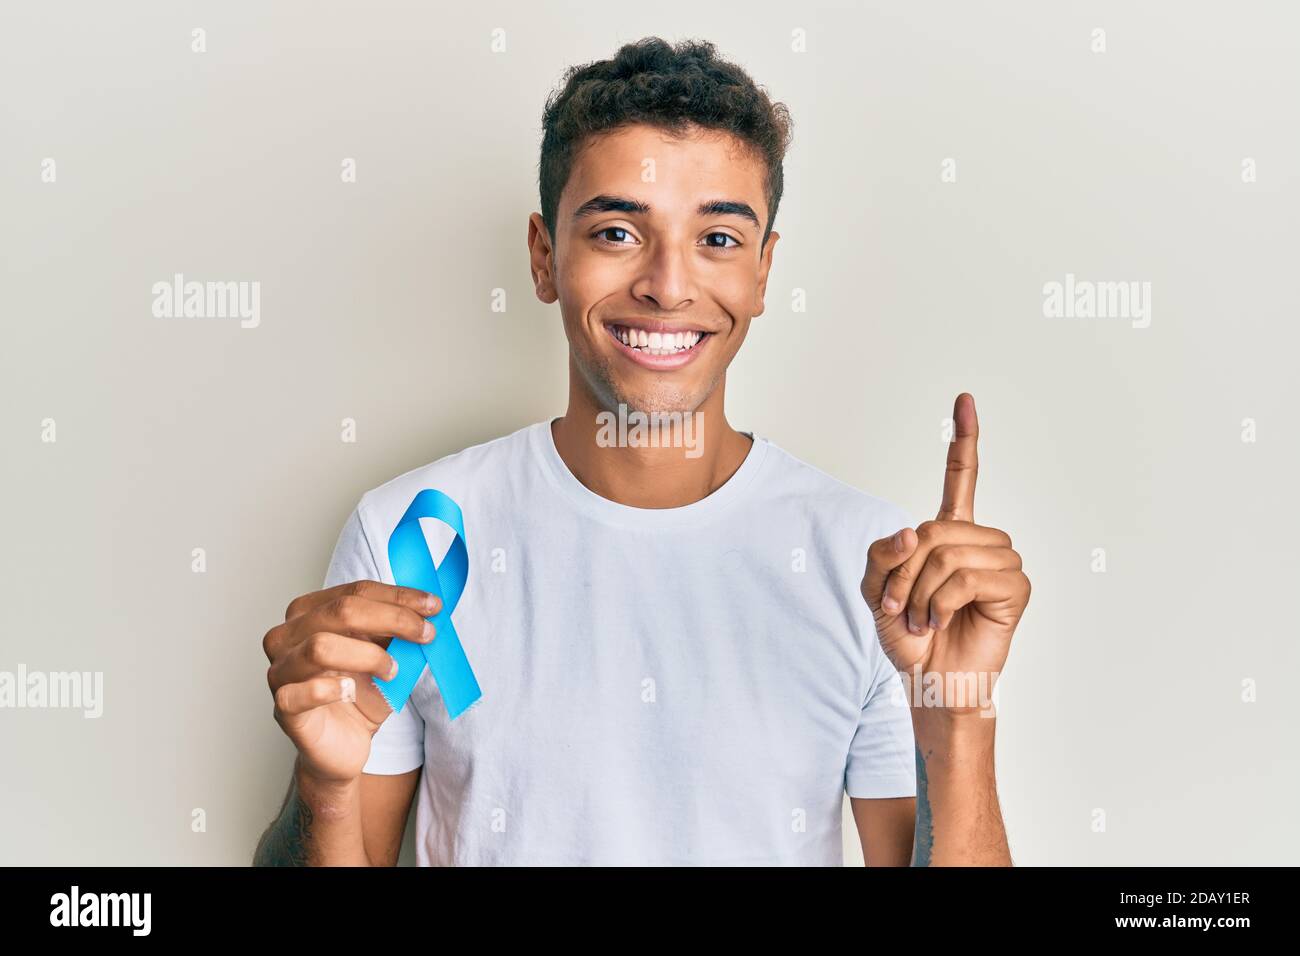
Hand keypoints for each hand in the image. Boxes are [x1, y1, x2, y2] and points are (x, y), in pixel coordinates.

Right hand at [263, 580, 438, 782]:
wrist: (343, 744)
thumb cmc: (360, 694)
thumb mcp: (385, 654)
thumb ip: (397, 631)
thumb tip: (429, 610)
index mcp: (310, 612)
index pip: (356, 591)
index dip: (398, 597)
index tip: (433, 606)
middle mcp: (286, 636)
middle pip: (341, 611)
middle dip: (392, 619)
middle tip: (425, 634)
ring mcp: (280, 671)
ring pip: (320, 647)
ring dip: (367, 656)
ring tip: (392, 671)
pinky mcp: (283, 707)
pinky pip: (298, 693)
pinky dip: (330, 689)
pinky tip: (351, 691)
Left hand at [860, 393, 1029, 714]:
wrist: (928, 679)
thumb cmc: (907, 635)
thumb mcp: (874, 590)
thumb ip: (881, 554)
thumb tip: (911, 530)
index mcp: (948, 534)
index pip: (960, 480)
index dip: (964, 442)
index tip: (965, 401)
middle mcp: (980, 542)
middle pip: (934, 529)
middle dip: (904, 571)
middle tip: (898, 607)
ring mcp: (1001, 562)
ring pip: (949, 553)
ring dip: (920, 591)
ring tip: (919, 618)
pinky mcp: (1015, 588)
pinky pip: (967, 577)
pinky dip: (941, 602)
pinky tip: (939, 621)